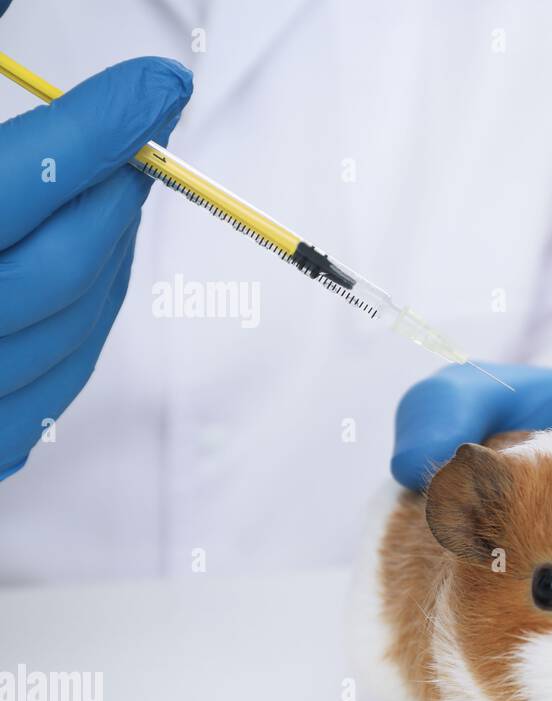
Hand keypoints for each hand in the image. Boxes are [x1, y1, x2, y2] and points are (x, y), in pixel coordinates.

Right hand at [0, 54, 191, 478]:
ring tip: (118, 195)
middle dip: (114, 194)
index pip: (21, 181)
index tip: (157, 85)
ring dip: (111, 256)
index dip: (100, 126)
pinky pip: (53, 392)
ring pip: (68, 331)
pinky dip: (86, 324)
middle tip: (144, 138)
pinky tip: (90, 273)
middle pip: (56, 267)